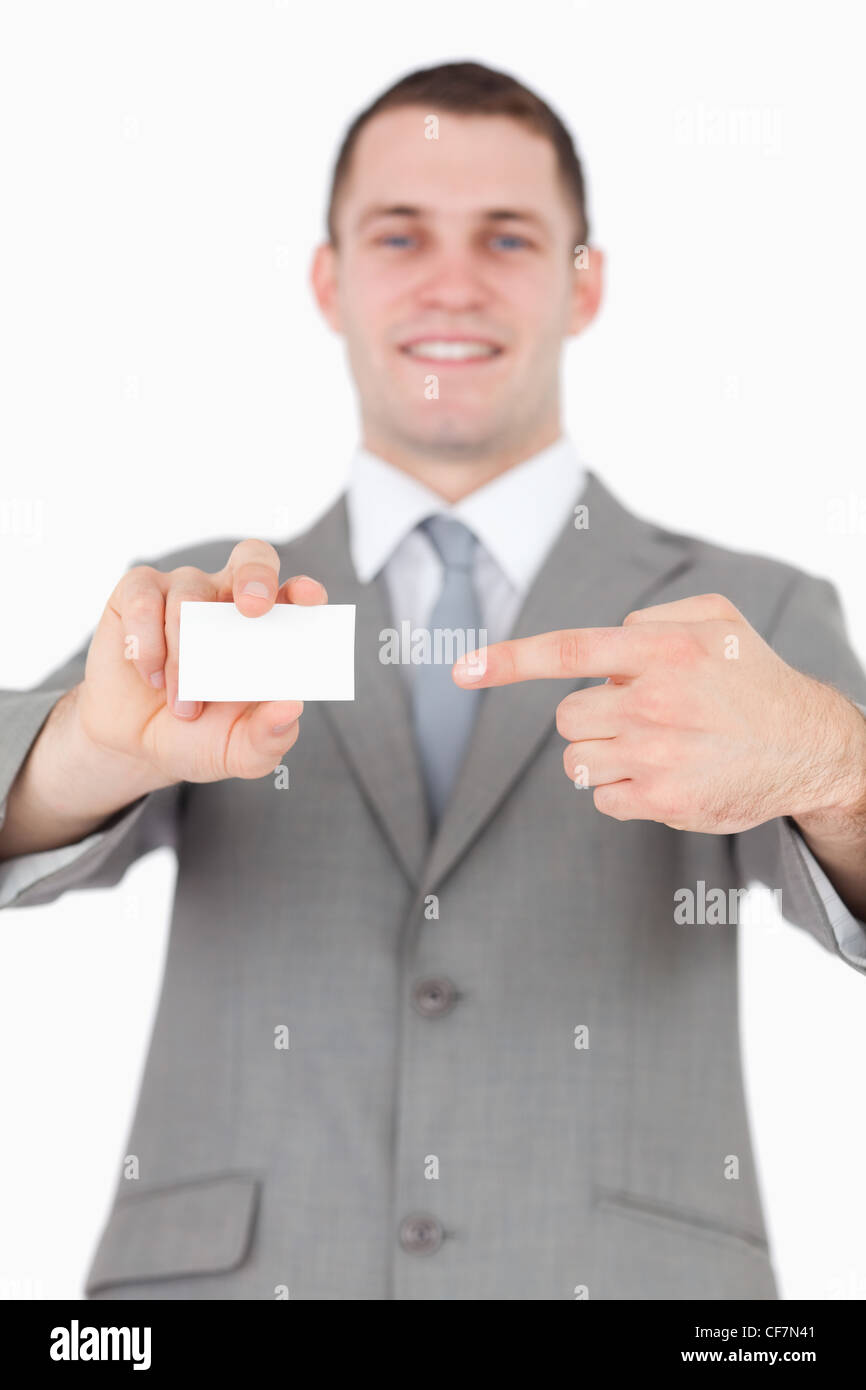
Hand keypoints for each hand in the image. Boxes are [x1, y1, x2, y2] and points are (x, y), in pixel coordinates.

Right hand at [77, 540, 327, 788]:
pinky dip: (145, 643)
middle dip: (256, 575)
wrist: (136, 746)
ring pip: (189, 598)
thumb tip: (291, 708)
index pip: (296, 594)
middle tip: (253, 609)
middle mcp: (229, 600)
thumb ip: (270, 736)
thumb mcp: (240, 753)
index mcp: (267, 630)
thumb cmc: (200, 738)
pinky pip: (144, 601)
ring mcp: (183, 592)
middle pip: (252, 557)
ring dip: (185, 655)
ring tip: (183, 705)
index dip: (305, 591)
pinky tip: (151, 676)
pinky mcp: (138, 596)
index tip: (308, 602)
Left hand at [453, 593, 865, 832]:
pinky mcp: (661, 803)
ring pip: (577, 760)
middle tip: (641, 714)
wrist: (808, 748)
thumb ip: (654, 616)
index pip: (569, 652)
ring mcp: (656, 757)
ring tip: (655, 746)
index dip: (508, 661)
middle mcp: (655, 702)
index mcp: (664, 651)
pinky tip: (664, 775)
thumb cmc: (754, 680)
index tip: (459, 670)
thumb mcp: (718, 621)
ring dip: (603, 753)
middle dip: (593, 715)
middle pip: (568, 716)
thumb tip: (610, 638)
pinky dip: (621, 790)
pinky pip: (601, 798)